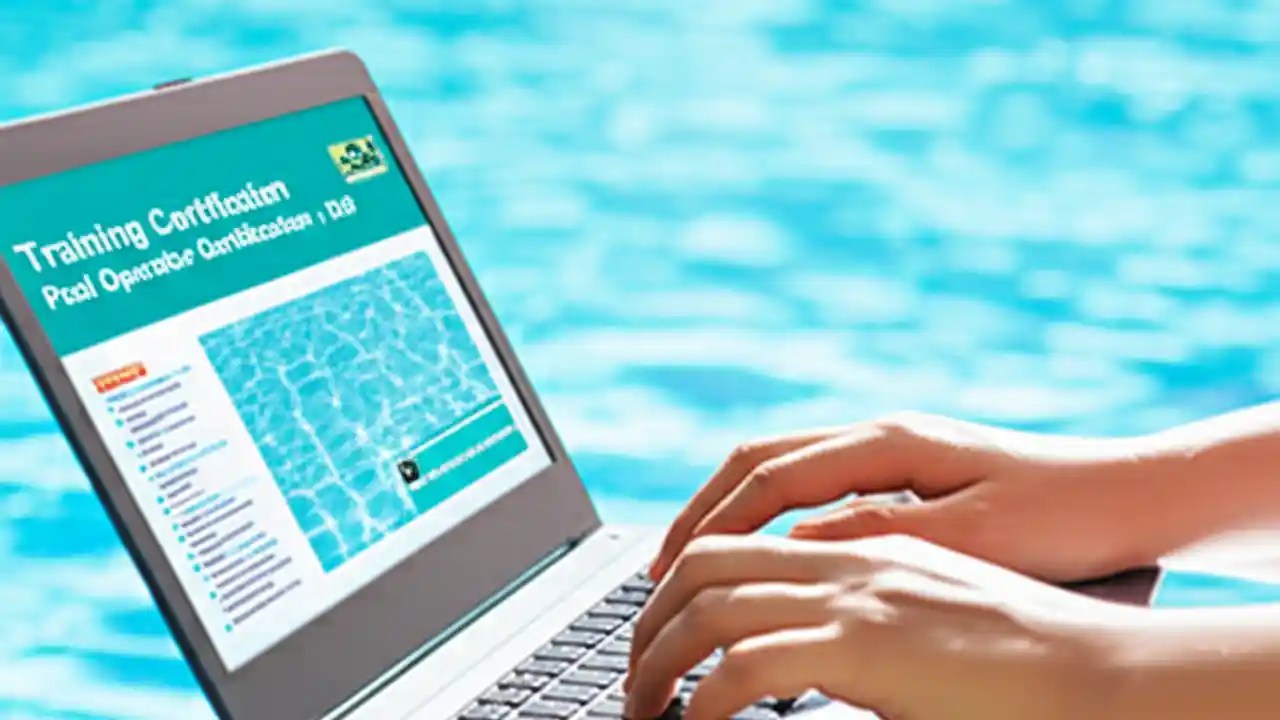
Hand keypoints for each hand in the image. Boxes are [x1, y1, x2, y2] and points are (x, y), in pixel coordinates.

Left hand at [627, 534, 1124, 719]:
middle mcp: (845, 558)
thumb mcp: (927, 613)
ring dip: (658, 659)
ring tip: (641, 708)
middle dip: (649, 617)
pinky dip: (704, 696)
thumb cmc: (1020, 654)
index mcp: (858, 546)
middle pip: (705, 563)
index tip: (653, 620)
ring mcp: (852, 597)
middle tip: (631, 673)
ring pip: (711, 606)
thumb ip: (861, 614)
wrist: (1092, 668)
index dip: (678, 571)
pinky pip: (748, 662)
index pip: (737, 538)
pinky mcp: (864, 646)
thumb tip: (804, 651)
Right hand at [650, 412, 1174, 582]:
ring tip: (694, 559)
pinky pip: (813, 487)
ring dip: (731, 510)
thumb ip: (878, 531)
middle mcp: (881, 435)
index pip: (771, 475)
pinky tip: (765, 551)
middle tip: (660, 563)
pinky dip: (771, 515)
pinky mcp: (906, 473)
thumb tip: (793, 538)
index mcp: (889, 442)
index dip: (714, 521)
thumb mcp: (971, 534)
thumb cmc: (1064, 517)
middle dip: (703, 509)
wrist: (1134, 495)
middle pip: (760, 459)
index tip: (671, 567)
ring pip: (782, 468)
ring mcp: (892, 450)